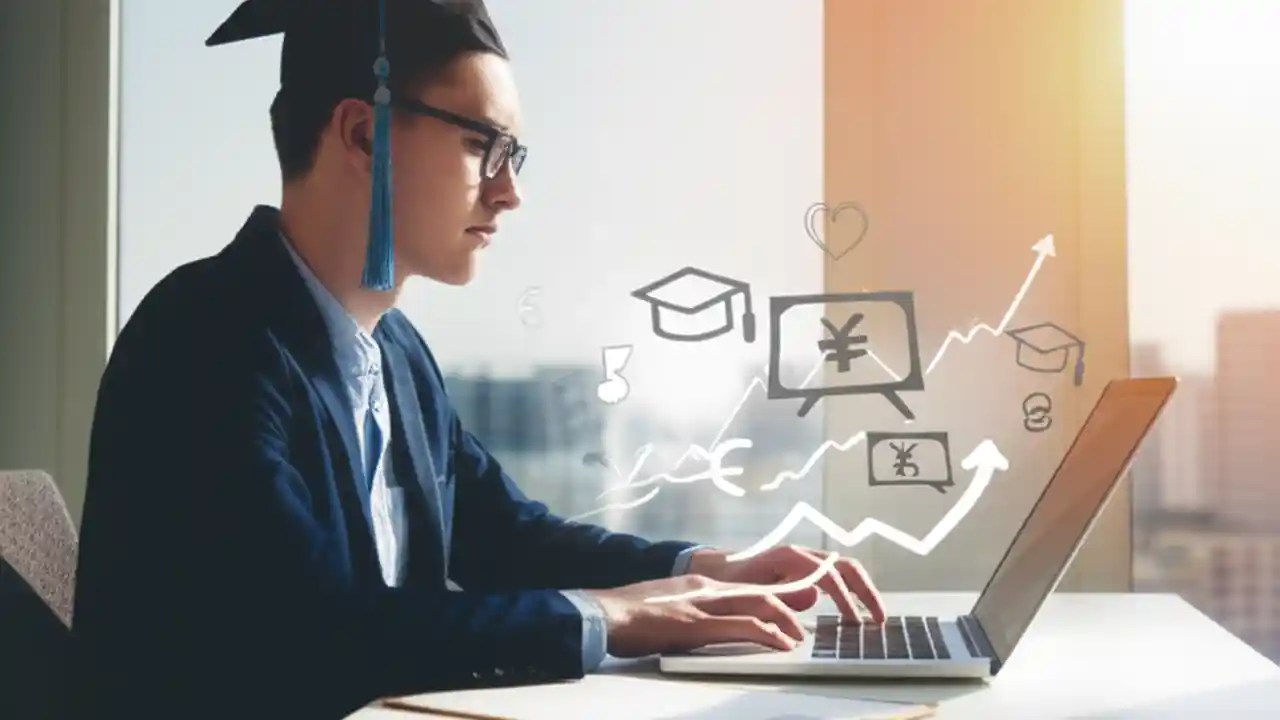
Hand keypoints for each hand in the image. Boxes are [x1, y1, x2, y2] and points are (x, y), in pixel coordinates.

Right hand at [584, 575, 807, 657]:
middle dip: (788, 609)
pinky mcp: (697, 625)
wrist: (603, 613)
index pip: (747, 588)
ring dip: (786, 623)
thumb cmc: (629, 615)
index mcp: (699, 584)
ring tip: (797, 640)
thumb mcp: (668, 607)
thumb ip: (692, 610)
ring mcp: (703, 605)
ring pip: (760, 606)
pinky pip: (744, 627)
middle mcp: (706, 589)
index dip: (775, 598)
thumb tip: (706, 624)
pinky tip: (780, 645)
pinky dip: (768, 635)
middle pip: (761, 594)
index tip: (790, 612)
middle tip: (801, 628)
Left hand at [687, 545, 885, 623]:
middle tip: (879, 618)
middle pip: (845, 566)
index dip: (844, 598)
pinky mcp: (807, 569)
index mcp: (791, 557)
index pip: (828, 575)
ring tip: (875, 615)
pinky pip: (836, 576)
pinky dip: (852, 590)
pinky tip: (858, 610)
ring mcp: (807, 560)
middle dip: (865, 591)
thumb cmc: (732, 581)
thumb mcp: (751, 589)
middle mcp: (803, 554)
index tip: (855, 621)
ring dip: (862, 590)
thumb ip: (780, 594)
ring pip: (845, 569)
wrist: (717, 569)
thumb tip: (814, 597)